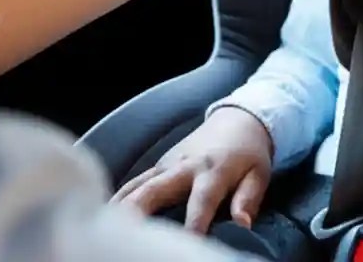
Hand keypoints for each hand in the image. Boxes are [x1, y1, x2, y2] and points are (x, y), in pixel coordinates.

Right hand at [112, 107, 273, 232]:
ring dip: (121, 206)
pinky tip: (106, 213)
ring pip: (137, 185)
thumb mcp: (258, 174)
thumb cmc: (249, 153)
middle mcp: (185, 167)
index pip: (201, 201)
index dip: (193, 223)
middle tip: (125, 233)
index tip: (188, 243)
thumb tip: (243, 224)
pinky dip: (120, 196)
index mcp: (213, 171)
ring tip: (104, 227)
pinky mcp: (159, 164)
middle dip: (138, 212)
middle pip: (155, 190)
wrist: (238, 119)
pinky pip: (135, 181)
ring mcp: (167, 164)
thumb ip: (248, 199)